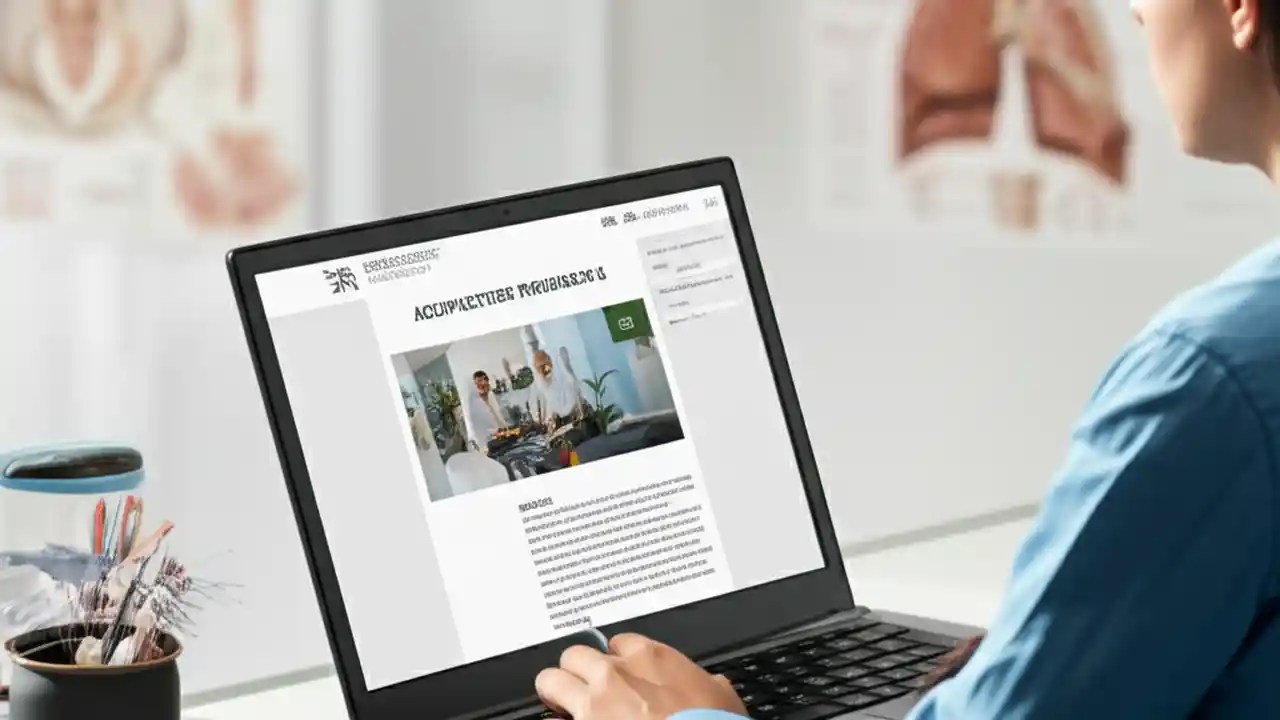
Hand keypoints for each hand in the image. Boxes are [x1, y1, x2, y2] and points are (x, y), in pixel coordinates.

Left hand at [535, 633, 746, 719]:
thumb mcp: (721, 694)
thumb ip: (702, 681)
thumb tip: (711, 684)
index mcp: (650, 658)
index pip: (617, 642)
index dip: (617, 660)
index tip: (621, 674)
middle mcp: (615, 674)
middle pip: (575, 654)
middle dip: (578, 671)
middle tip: (585, 687)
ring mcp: (593, 703)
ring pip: (550, 679)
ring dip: (557, 690)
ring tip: (562, 703)